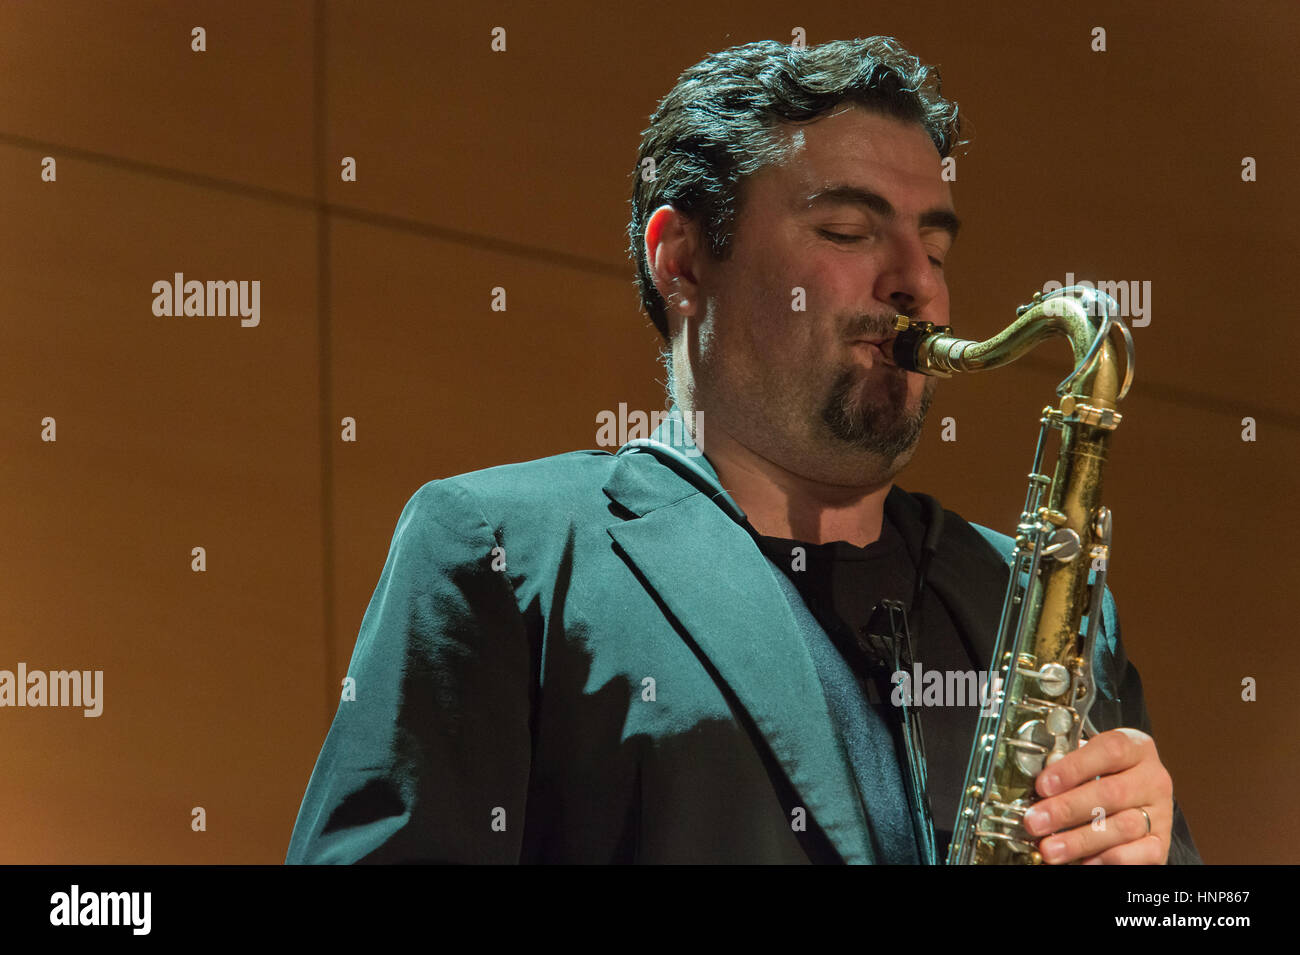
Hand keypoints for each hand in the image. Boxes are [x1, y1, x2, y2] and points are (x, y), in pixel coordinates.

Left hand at [1020, 727, 1172, 863]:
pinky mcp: (1162, 842)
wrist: (1136, 797)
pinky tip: (1084, 862)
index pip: (1109, 751)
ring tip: (1050, 848)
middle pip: (1112, 793)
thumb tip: (1037, 787)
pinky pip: (1140, 854)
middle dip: (1067, 809)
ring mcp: (1160, 812)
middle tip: (1035, 821)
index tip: (1042, 786)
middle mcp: (1153, 779)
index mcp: (1136, 748)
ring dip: (1081, 840)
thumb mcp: (1089, 760)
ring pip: (1124, 826)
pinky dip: (1109, 859)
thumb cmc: (1104, 774)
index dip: (1073, 768)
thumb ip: (1068, 766)